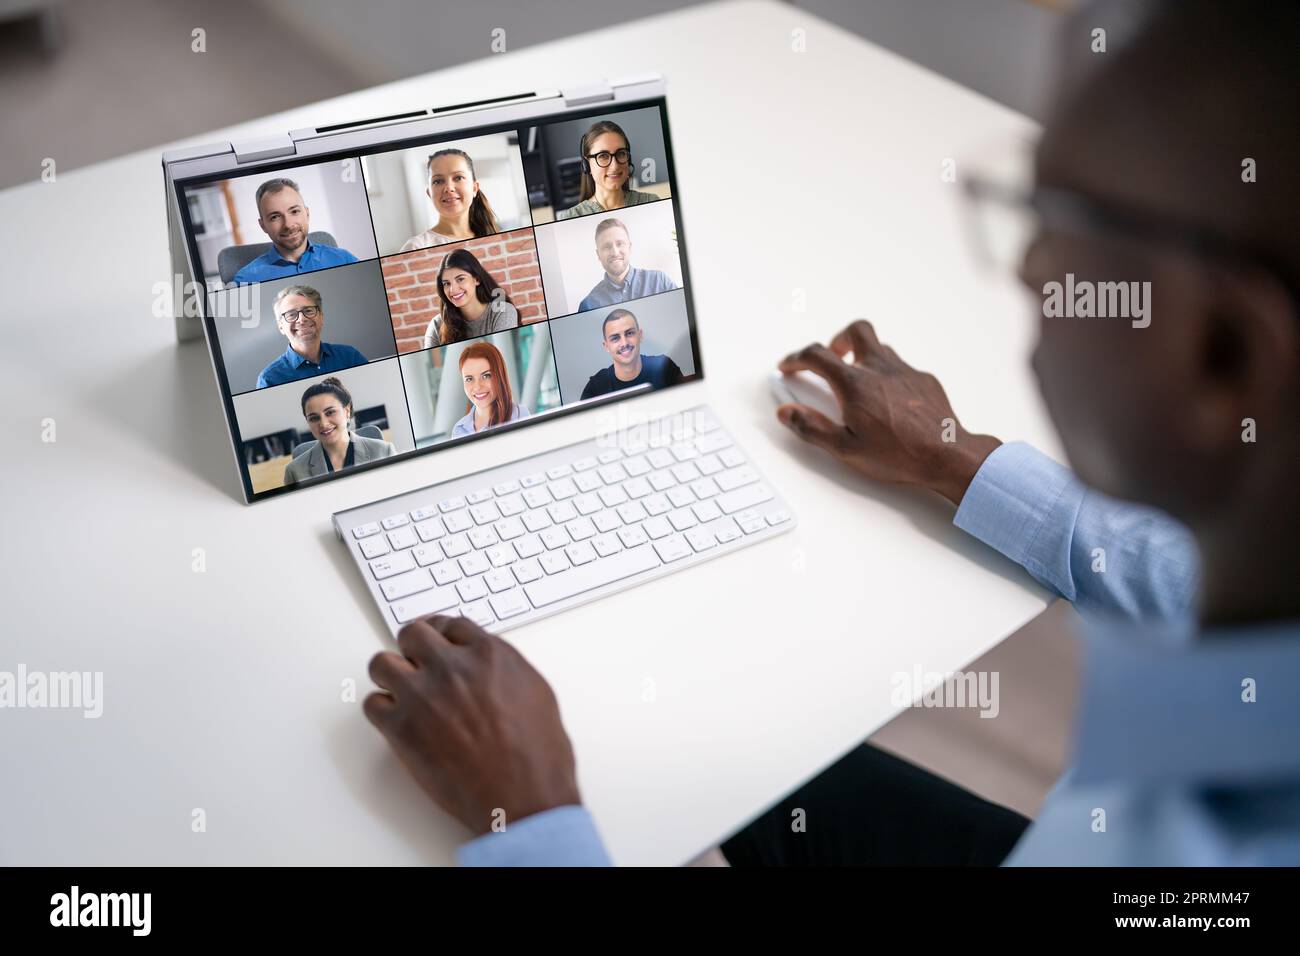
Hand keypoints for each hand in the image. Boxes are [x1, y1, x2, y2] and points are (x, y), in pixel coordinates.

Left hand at [364, 615, 580, 835]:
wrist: (523, 798)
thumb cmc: (537, 755)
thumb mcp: (536, 692)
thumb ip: (505, 669)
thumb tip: (488, 665)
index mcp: (489, 655)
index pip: (451, 624)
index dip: (443, 636)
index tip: (439, 644)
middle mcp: (452, 667)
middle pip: (412, 634)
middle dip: (414, 648)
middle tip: (417, 664)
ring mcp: (423, 695)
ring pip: (381, 663)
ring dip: (391, 675)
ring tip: (402, 691)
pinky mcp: (401, 728)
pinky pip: (372, 705)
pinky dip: (382, 711)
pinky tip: (397, 720)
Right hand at [777, 319, 1001, 505]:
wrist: (946, 456)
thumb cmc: (898, 454)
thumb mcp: (844, 448)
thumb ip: (811, 427)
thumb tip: (787, 412)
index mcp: (855, 384)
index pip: (816, 356)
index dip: (796, 358)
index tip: (789, 367)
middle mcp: (880, 369)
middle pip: (856, 330)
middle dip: (837, 340)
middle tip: (831, 359)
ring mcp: (905, 371)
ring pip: (879, 348)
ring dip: (863, 358)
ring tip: (858, 384)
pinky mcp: (924, 380)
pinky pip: (900, 367)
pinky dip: (886, 376)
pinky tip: (887, 402)